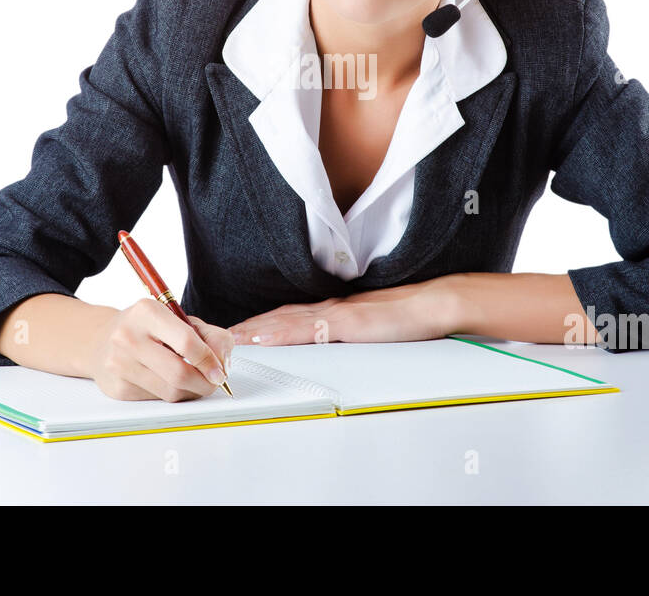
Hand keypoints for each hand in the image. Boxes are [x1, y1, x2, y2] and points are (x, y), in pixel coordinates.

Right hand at [83, 298, 233, 401]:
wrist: (100, 340)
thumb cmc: (145, 328)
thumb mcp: (177, 318)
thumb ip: (209, 335)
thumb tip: (222, 363)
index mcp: (146, 312)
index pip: (186, 342)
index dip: (209, 360)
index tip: (220, 370)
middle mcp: (128, 337)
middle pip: (179, 373)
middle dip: (205, 383)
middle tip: (214, 382)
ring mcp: (119, 364)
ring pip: (170, 392)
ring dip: (191, 392)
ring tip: (195, 381)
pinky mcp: (117, 388)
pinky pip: (157, 400)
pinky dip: (172, 395)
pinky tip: (170, 382)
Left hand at [227, 279, 458, 345]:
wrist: (435, 303)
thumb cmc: (409, 318)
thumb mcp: (372, 329)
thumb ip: (349, 335)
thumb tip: (333, 345)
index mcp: (333, 311)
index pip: (287, 317)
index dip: (259, 323)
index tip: (233, 331)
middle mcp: (328, 308)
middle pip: (277, 317)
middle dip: (246, 327)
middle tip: (213, 335)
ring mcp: (336, 314)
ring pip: (284, 321)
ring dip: (254, 329)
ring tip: (225, 338)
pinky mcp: (346, 323)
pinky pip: (306, 329)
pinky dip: (280, 333)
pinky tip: (262, 338)